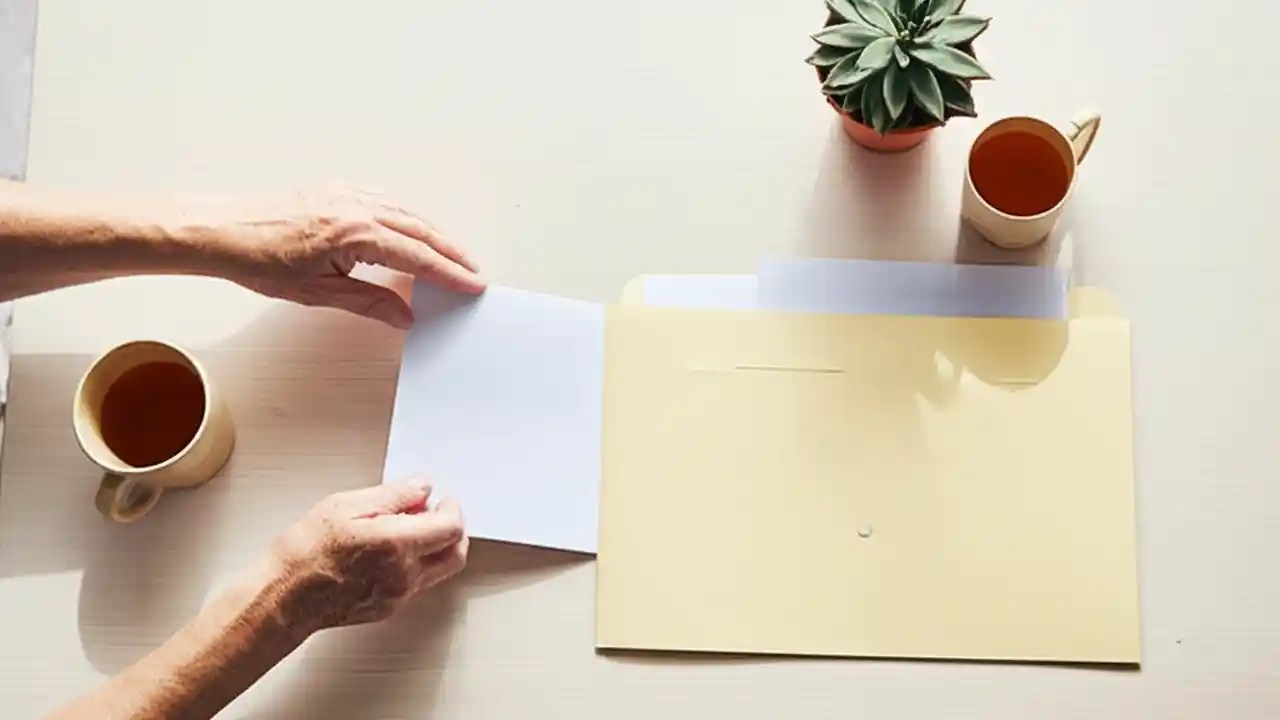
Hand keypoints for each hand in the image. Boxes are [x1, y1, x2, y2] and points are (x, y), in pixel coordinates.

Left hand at [191, 182, 484, 327]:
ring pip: (406, 211)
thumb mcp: (317, 292)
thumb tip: (404, 315)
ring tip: (452, 253)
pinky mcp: (336, 189)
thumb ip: (368, 302)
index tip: (472, 283)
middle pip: (420, 229)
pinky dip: (408, 215)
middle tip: (473, 271)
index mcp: (355, 233)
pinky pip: (385, 199)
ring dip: (433, 233)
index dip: (448, 272)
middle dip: (451, 252)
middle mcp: (356, 207)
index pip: (417, 256)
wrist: (221, 230)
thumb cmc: (259, 261)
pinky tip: (414, 227)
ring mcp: (346, 193)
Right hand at [267, 480, 468, 633]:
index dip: (451, 508)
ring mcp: (398, 595)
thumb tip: (421, 487)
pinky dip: (418, 562)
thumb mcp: (345, 506)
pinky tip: (394, 549)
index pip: (451, 527)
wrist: (282, 598)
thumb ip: (393, 495)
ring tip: (408, 527)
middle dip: (453, 529)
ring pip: (439, 570)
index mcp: (396, 545)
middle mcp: (404, 574)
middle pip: (455, 554)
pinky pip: (419, 583)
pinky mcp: (388, 608)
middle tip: (435, 512)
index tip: (441, 498)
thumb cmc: (303, 554)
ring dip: (436, 546)